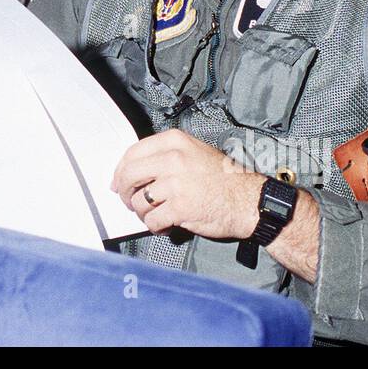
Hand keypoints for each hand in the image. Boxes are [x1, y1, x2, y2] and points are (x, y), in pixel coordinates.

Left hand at [111, 129, 262, 238]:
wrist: (249, 201)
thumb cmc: (225, 179)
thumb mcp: (195, 153)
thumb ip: (165, 157)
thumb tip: (133, 172)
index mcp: (175, 142)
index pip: (132, 153)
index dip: (120, 171)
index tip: (118, 182)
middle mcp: (173, 159)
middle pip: (129, 175)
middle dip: (124, 192)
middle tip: (129, 201)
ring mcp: (176, 183)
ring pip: (139, 201)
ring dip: (143, 213)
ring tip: (155, 215)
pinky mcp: (180, 207)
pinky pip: (152, 220)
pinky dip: (155, 226)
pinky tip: (165, 225)